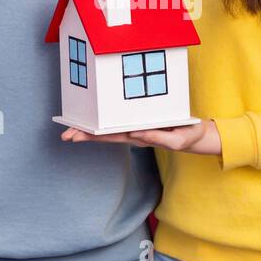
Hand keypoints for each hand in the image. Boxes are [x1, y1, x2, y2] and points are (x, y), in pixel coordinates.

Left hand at [60, 119, 221, 155]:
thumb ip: (157, 136)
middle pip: (104, 135)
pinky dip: (104, 122)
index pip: (111, 137)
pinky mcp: (140, 123)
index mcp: (139, 138)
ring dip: (90, 130)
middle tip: (64, 135)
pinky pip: (118, 123)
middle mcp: (133, 135)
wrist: (196, 135)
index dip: (92, 135)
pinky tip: (94, 121)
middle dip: (84, 134)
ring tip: (72, 130)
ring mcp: (136, 129)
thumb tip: (135, 132)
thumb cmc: (187, 136)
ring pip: (109, 130)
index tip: (75, 135)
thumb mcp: (176, 139)